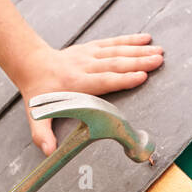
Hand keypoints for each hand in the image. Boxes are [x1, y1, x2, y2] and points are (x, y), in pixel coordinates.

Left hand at [16, 34, 163, 154]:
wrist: (32, 64)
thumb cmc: (39, 92)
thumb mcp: (36, 115)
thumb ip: (42, 133)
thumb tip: (49, 152)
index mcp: (75, 83)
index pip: (102, 81)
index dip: (123, 79)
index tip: (142, 77)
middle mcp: (84, 66)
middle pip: (115, 64)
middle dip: (138, 62)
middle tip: (158, 61)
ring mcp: (88, 55)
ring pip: (116, 51)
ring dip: (139, 51)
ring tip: (159, 52)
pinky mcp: (91, 48)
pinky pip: (113, 43)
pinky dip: (130, 40)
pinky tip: (145, 39)